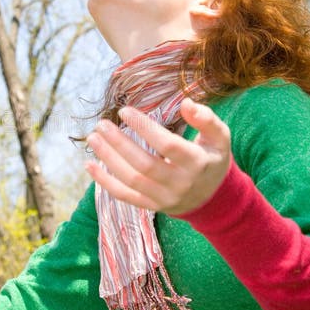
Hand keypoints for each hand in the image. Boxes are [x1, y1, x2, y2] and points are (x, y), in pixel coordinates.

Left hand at [85, 98, 230, 215]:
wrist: (213, 198)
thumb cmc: (212, 159)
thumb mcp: (220, 137)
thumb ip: (206, 119)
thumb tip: (187, 103)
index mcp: (196, 163)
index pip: (167, 145)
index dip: (144, 127)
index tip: (125, 111)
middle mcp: (180, 183)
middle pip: (144, 164)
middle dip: (119, 143)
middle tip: (101, 124)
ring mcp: (164, 198)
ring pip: (131, 180)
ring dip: (108, 159)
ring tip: (93, 138)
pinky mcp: (152, 206)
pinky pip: (125, 196)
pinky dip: (105, 182)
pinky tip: (89, 165)